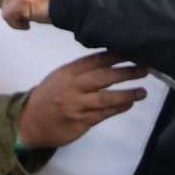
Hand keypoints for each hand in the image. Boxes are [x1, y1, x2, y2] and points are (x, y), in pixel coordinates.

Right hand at [18, 55, 149, 148]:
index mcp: (68, 73)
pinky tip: (128, 104)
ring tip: (142, 92)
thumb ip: (82, 70)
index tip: (133, 51)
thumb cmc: (49, 97)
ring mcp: (76, 106)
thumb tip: (111, 61)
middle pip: (103, 77)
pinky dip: (117, 109)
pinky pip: (102, 115)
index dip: (115, 55)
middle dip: (126, 72)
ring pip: (105, 99)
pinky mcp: (80, 123)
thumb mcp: (60, 77)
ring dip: (127, 94)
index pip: (95, 60)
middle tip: (145, 68)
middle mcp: (72, 88)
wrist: (29, 122)